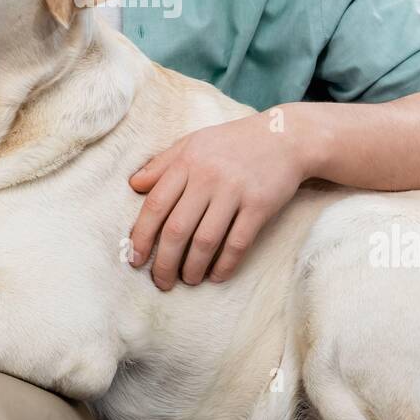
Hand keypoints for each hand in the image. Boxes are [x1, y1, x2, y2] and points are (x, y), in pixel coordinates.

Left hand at [127, 110, 308, 289]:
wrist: (285, 137)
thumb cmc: (233, 142)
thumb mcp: (193, 143)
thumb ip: (162, 163)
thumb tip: (133, 185)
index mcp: (188, 161)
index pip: (156, 205)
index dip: (142, 236)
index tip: (135, 259)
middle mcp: (208, 177)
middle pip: (177, 229)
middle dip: (164, 262)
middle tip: (160, 282)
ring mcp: (235, 192)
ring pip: (205, 241)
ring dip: (193, 268)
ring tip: (188, 280)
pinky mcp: (260, 206)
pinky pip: (237, 243)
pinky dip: (224, 265)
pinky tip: (216, 276)